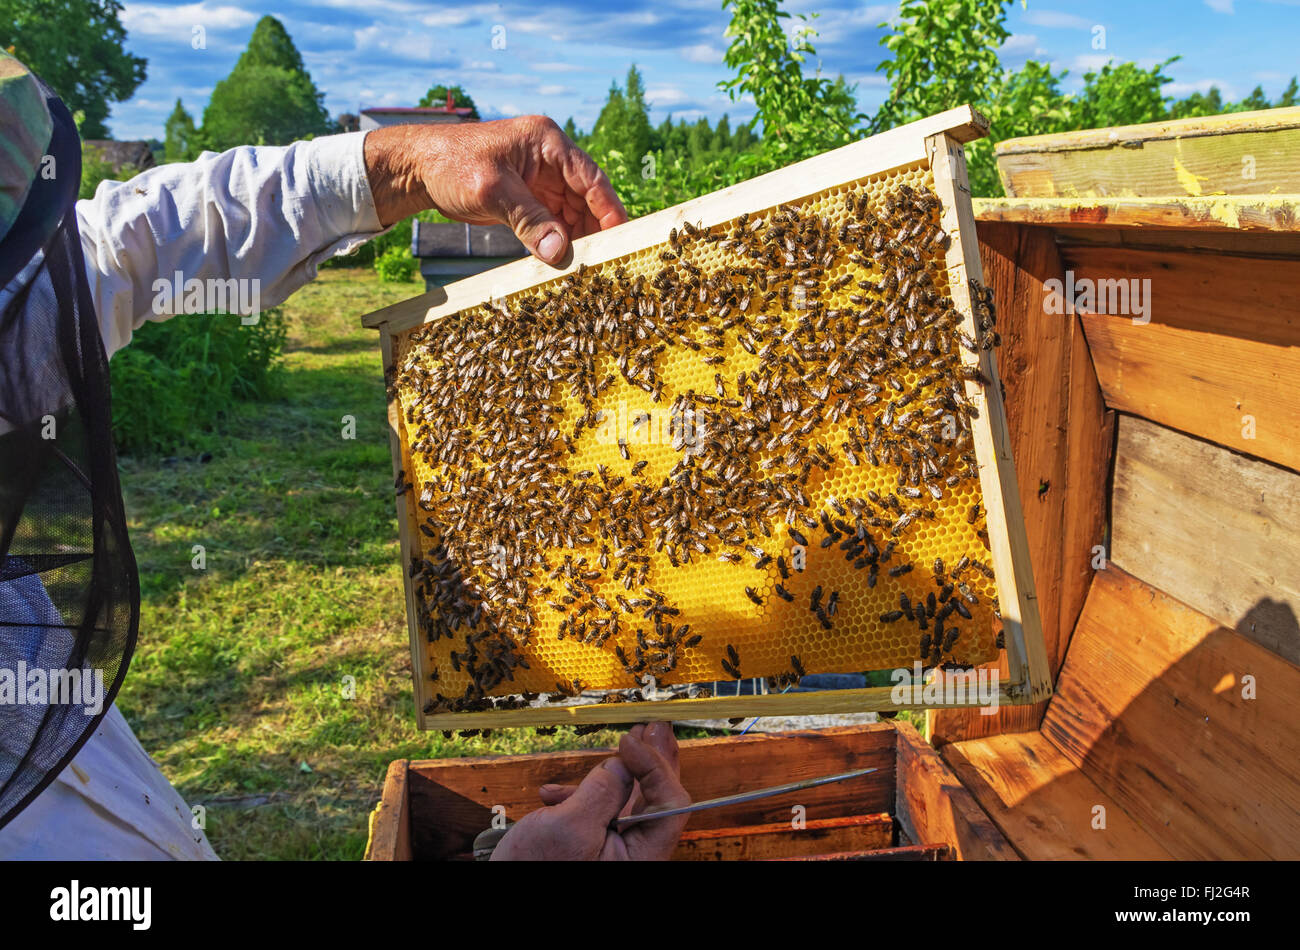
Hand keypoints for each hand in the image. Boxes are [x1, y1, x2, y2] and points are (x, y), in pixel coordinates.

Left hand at [363, 115, 627, 264]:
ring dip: (577, 240)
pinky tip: (563, 264)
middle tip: (604, 263)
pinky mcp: (528, 200)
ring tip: (585, 269)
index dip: (609, 209)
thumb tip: (560, 252)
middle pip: (586, 199)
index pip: (590, 179)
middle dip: (594, 231)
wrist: (417, 169)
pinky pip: (553, 224)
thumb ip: (528, 220)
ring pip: (572, 215)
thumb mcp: (491, 190)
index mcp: (547, 143)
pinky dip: (558, 243)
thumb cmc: (451, 165)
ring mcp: (540, 180)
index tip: (622, 238)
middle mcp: (549, 160)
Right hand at [490, 722, 689, 859]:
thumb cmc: (533, 870)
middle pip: (656, 801)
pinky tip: (555, 792)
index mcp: (641, 857)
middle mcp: (634, 854)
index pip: (669, 805)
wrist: (498, 883)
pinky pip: (601, 812)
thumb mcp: (569, 827)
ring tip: (622, 743)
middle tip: (652, 728)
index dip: (655, 767)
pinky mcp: (593, 846)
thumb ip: (602, 791)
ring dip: (621, 771)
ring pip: (630, 802)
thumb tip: (624, 763)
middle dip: (651, 761)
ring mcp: (615, 850)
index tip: (630, 742)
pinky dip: (583, 795)